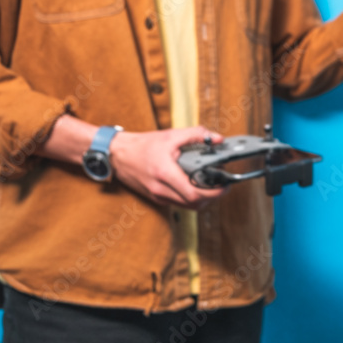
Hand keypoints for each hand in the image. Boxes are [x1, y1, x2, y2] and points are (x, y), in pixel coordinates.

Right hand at [111, 126, 227, 210]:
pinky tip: (196, 187)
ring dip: (202, 200)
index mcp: (165, 173)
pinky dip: (190, 199)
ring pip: (187, 207)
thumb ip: (196, 135)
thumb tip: (217, 139)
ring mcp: (158, 196)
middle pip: (194, 204)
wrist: (117, 154)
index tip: (225, 185)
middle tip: (222, 186)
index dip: (215, 193)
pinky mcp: (156, 198)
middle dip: (213, 197)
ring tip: (211, 186)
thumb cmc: (142, 145)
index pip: (195, 194)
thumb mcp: (171, 135)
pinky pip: (178, 204)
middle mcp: (161, 189)